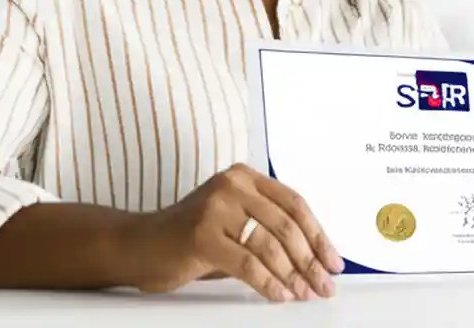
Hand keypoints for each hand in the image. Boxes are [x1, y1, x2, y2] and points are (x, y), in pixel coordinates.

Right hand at [123, 163, 342, 301]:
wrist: (140, 245)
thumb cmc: (191, 237)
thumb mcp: (235, 223)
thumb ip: (269, 231)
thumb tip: (315, 261)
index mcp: (245, 176)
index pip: (295, 204)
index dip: (319, 235)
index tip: (334, 261)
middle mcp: (233, 184)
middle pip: (287, 224)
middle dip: (311, 260)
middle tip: (324, 285)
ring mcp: (216, 207)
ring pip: (270, 245)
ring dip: (293, 275)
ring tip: (305, 294)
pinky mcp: (201, 234)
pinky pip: (248, 264)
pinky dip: (269, 283)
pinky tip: (280, 296)